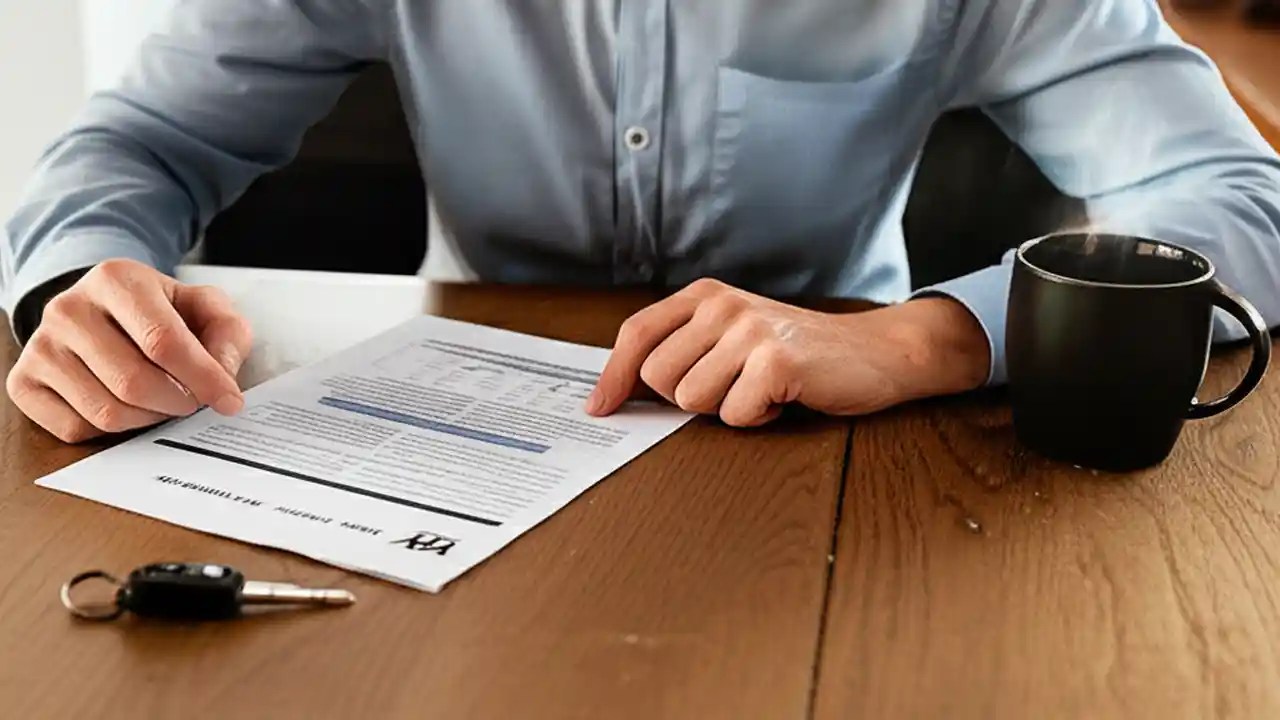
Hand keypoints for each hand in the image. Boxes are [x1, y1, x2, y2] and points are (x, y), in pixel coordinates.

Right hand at [5, 259, 251, 442]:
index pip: (164, 341)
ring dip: (148, 419)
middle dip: (177, 403)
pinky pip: (75, 429)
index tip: (230, 401)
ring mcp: (39, 346)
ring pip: (105, 412)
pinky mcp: (23, 382)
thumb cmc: (159, 312)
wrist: (102, 310)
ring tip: (162, 401)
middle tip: (193, 402)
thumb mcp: (203, 306)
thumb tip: (223, 374)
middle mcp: (68, 309)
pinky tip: (124, 405)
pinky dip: (111, 431)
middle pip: (133, 382)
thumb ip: (227, 332)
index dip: (204, 378)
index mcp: (116, 279)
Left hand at [586, 278, 989, 425]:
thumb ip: (685, 349)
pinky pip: (733, 414)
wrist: (872, 351)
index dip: (613, 376)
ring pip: (691, 400)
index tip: (599, 408)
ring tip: (758, 391)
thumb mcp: (734, 335)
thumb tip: (621, 390)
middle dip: (688, 397)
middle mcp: (722, 306)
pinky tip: (780, 400)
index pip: (637, 334)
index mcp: (705, 296)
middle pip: (658, 378)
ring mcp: (749, 331)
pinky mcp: (776, 361)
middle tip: (731, 387)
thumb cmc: (798, 352)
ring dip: (725, 409)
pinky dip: (755, 419)